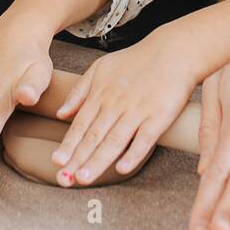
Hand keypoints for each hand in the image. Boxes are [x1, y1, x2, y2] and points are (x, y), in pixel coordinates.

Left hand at [49, 28, 196, 185]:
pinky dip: (133, 154)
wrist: (173, 50)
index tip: (56, 162)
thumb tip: (61, 114)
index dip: (68, 145)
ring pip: (114, 140)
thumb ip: (80, 91)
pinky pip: (145, 138)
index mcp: (101, 94)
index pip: (81, 124)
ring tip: (84, 178)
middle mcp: (116, 104)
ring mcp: (138, 110)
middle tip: (64, 179)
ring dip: (98, 161)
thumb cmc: (137, 60)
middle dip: (78, 159)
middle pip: (94, 136)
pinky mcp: (160, 116)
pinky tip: (122, 168)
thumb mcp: (101, 68)